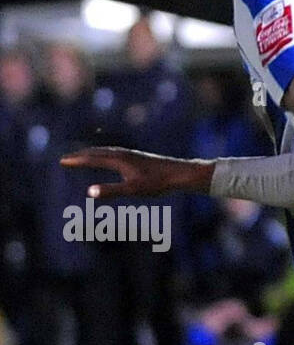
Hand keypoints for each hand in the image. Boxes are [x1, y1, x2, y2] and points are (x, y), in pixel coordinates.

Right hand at [60, 147, 213, 197]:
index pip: (92, 159)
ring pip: (107, 152)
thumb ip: (110, 191)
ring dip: (92, 153)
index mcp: (118, 160)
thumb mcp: (132, 190)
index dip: (76, 161)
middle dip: (80, 156)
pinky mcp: (139, 158)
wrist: (180, 174)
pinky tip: (111, 159)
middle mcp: (123, 154)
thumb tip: (89, 192)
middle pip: (97, 152)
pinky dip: (106, 155)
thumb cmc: (157, 183)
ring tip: (84, 156)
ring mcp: (132, 155)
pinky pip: (116, 154)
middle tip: (66, 159)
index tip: (62, 161)